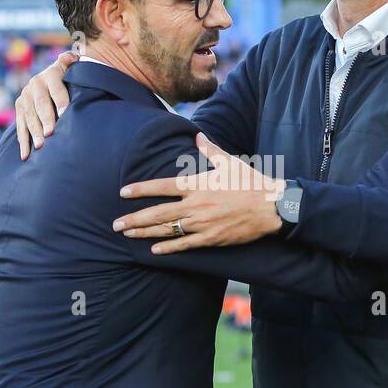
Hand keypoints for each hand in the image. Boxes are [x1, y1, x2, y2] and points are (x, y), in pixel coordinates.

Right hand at [15, 50, 77, 158]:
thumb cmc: (69, 78)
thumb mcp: (71, 68)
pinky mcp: (18, 107)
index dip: (60, 101)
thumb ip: (72, 63)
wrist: (49, 78)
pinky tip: (26, 155)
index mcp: (51, 74)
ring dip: (34, 132)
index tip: (65, 115)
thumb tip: (72, 56)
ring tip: (40, 147)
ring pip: (29, 117)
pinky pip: (20, 126)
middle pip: (40, 105)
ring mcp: (25, 96)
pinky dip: (23, 142)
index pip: (56, 89)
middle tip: (50, 134)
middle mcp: (35, 84)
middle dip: (45, 120)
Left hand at [113, 133, 284, 253]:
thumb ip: (210, 150)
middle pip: (159, 212)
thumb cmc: (250, 183)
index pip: (163, 186)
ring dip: (145, 233)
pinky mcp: (212, 238)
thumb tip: (198, 137)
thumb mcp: (230, 162)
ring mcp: (203, 223)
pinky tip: (154, 250)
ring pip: (168, 229)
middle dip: (135, 218)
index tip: (123, 192)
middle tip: (116, 224)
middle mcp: (196, 204)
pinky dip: (169, 247)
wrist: (271, 207)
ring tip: (127, 234)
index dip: (141, 189)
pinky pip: (185, 244)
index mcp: (198, 184)